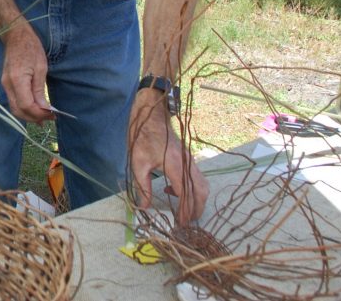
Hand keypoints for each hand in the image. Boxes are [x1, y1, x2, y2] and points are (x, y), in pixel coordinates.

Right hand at [0, 25, 52, 122]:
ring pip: (15, 108)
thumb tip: (44, 108)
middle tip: (49, 118)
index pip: (26, 105)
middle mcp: (8, 85)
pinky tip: (34, 110)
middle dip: (34, 118)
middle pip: (18, 111)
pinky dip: (24, 108)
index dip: (39, 114)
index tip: (52, 114)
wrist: (15, 36)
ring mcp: (5, 85)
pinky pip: (14, 101)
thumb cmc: (31, 48)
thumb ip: (40, 90)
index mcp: (17, 80)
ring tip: (43, 117)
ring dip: (28, 115)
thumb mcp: (41, 67)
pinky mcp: (6, 84)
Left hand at [128, 89, 207, 223]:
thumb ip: (142, 186)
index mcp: (175, 165)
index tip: (181, 224)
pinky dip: (192, 190)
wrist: (151, 116)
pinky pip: (197, 178)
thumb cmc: (142, 137)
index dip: (185, 211)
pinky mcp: (188, 158)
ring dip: (196, 200)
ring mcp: (190, 160)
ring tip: (183, 212)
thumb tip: (144, 207)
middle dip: (196, 209)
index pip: (186, 194)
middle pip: (200, 191)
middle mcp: (187, 163)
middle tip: (186, 223)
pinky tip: (173, 192)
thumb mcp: (138, 163)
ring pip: (202, 185)